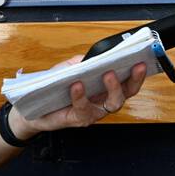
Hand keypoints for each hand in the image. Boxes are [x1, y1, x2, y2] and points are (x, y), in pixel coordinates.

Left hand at [10, 56, 150, 138]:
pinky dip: (81, 95)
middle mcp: (103, 102)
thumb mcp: (68, 69)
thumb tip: (95, 56)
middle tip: (135, 66)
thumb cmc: (52, 89)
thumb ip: (82, 62)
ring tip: (108, 74)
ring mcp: (94, 112)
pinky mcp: (79, 120)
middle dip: (134, 80)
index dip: (138, 73)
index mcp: (104, 89)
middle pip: (127, 93)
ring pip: (113, 103)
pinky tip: (77, 85)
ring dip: (113, 87)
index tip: (142, 60)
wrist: (32, 109)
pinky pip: (84, 108)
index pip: (127, 81)